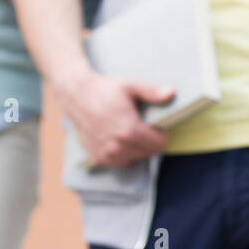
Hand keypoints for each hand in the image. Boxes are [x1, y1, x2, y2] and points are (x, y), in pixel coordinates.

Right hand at [55, 63, 173, 168]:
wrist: (76, 95)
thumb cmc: (104, 89)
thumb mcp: (130, 86)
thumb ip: (152, 92)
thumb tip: (171, 94)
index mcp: (129, 131)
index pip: (158, 145)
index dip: (161, 135)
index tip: (156, 125)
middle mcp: (117, 147)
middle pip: (148, 153)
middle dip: (149, 141)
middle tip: (142, 126)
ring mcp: (106, 155)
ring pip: (134, 159)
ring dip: (136, 149)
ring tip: (128, 132)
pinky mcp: (97, 159)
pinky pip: (118, 162)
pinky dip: (122, 154)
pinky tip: (117, 138)